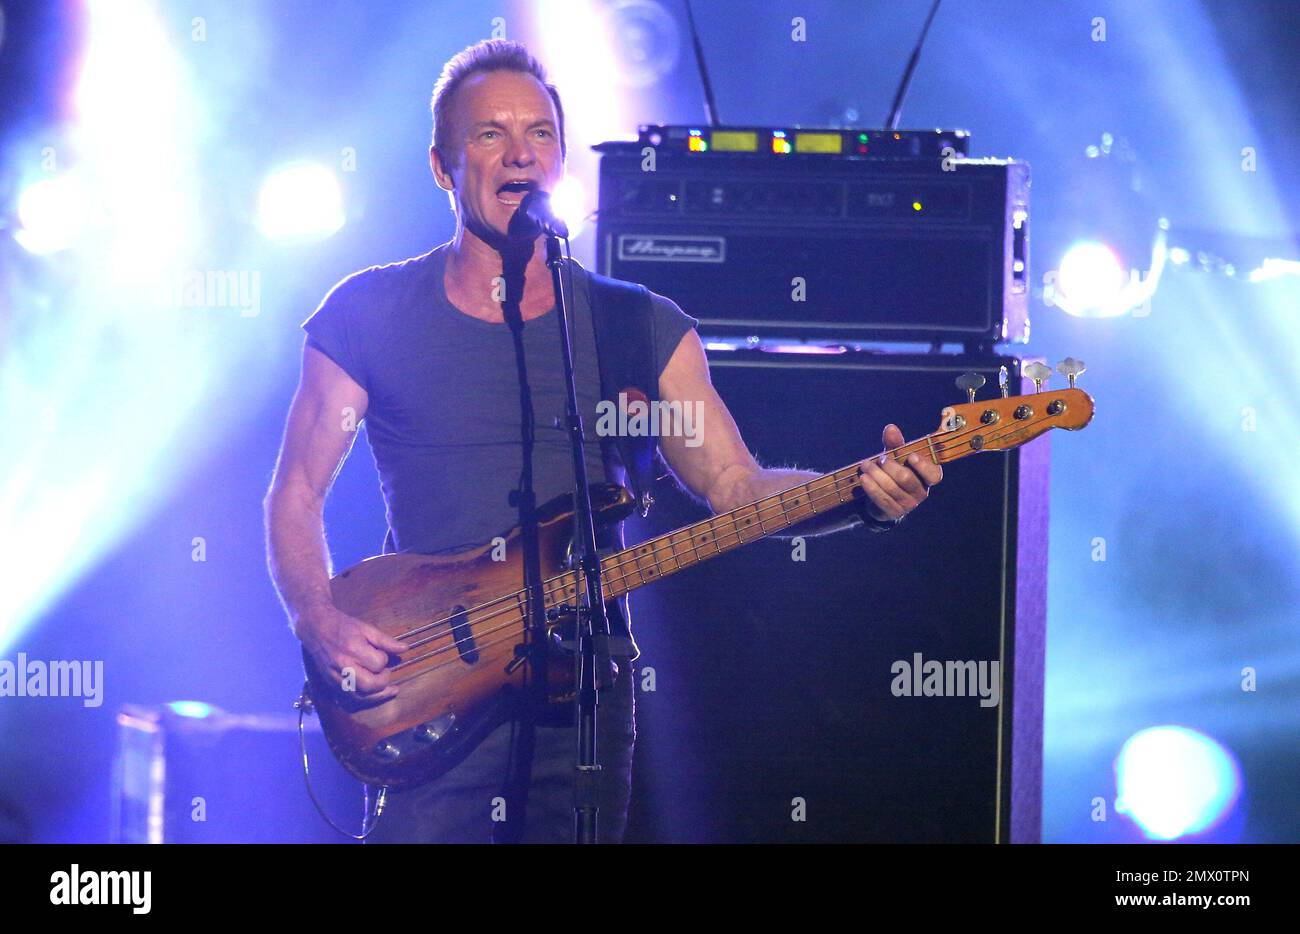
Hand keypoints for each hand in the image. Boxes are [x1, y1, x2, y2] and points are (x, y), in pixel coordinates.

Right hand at [294, 604, 409, 702]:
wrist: (316, 628)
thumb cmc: (343, 626)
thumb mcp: (366, 628)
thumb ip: (385, 641)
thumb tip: (404, 649)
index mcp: (353, 649)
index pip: (378, 664)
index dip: (384, 660)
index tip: (382, 654)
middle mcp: (343, 666)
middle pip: (369, 685)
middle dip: (383, 681)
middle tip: (386, 673)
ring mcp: (335, 677)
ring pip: (360, 696)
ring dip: (378, 696)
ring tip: (389, 689)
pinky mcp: (331, 683)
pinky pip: (349, 699)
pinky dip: (364, 699)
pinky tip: (373, 695)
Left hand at [856, 423, 942, 522]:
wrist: (882, 498)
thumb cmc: (893, 472)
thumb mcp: (896, 457)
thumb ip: (895, 443)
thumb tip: (891, 428)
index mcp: (927, 477)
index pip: (934, 475)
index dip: (924, 466)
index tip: (910, 456)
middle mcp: (921, 492)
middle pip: (906, 479)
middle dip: (889, 466)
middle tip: (878, 459)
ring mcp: (909, 505)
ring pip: (891, 488)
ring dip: (876, 475)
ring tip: (865, 466)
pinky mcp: (895, 512)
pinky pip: (882, 499)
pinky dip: (871, 487)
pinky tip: (863, 479)